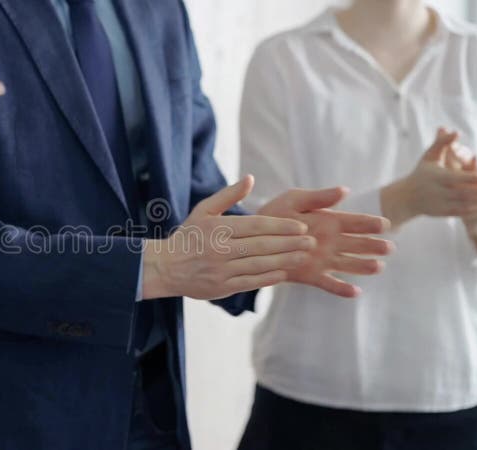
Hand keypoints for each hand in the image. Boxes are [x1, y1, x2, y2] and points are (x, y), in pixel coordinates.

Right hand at [142, 175, 315, 300]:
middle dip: (289, 243)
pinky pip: (250, 283)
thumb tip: (251, 179)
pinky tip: (284, 273)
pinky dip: (269, 278)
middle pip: (262, 246)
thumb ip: (228, 195)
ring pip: (259, 265)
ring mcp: (221, 270)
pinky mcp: (221, 288)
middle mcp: (220, 249)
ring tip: (304, 256)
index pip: (256, 226)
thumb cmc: (188, 236)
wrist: (164, 267)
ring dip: (285, 261)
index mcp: (217, 228)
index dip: (281, 226)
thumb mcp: (203, 210)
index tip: (301, 226)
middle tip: (311, 241)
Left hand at [259, 187, 392, 297]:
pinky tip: (356, 292)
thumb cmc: (275, 214)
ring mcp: (323, 260)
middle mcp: (331, 242)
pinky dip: (341, 289)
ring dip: (363, 266)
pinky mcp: (312, 275)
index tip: (384, 224)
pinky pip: (329, 283)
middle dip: (373, 246)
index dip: (369, 223)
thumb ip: (318, 198)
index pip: (354, 222)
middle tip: (389, 248)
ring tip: (378, 267)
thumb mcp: (294, 200)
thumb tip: (344, 190)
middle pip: (357, 244)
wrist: (253, 238)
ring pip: (348, 264)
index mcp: (330, 221)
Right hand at [380, 128, 476, 227]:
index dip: (471, 178)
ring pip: (468, 204)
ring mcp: (442, 204)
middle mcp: (439, 193)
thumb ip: (442, 143)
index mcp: (436, 178)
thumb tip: (457, 132)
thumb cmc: (421, 173)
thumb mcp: (429, 156)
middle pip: (465, 193)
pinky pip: (466, 212)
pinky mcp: (445, 212)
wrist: (406, 198)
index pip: (456, 178)